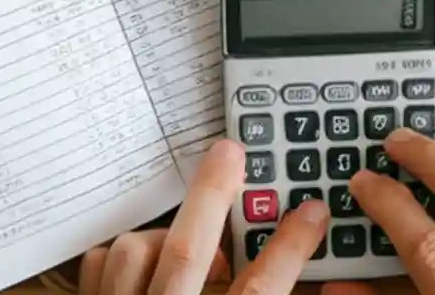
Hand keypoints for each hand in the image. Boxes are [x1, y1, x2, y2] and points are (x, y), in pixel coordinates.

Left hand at [78, 139, 329, 294]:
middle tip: (229, 152)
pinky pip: (97, 269)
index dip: (290, 247)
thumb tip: (336, 279)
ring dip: (160, 240)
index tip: (311, 212)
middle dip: (211, 196)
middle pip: (187, 251)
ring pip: (132, 253)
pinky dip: (119, 261)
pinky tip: (138, 268)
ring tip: (181, 244)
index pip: (262, 288)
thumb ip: (277, 292)